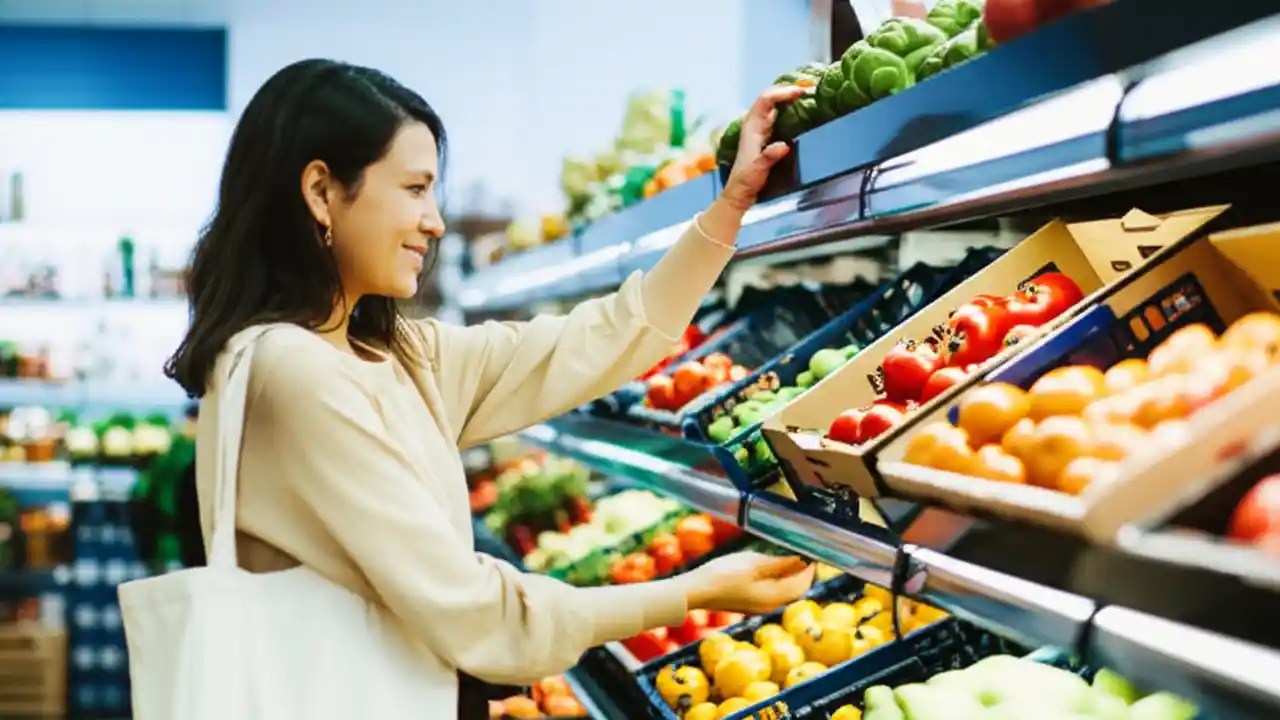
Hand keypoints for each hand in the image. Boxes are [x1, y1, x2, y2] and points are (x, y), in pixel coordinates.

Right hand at [681, 552, 814, 613]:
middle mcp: (770, 606)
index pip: (802, 584)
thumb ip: (781, 564)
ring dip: (789, 576)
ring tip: (787, 557)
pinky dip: (776, 580)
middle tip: (801, 551)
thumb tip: (804, 560)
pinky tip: (768, 568)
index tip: (811, 551)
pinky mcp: (749, 603)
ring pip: (784, 592)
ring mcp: (759, 606)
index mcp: (774, 597)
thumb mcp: (754, 564)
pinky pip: (772, 593)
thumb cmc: (723, 575)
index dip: (809, 567)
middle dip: (801, 572)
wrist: (695, 592)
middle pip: (795, 590)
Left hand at [720, 85, 807, 211]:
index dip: (783, 92)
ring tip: (809, 95)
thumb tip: (783, 146)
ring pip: (775, 106)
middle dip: (788, 90)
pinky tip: (802, 111)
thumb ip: (768, 158)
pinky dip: (790, 109)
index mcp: (752, 127)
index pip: (766, 100)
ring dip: (790, 98)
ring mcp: (761, 129)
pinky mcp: (767, 136)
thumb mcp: (757, 171)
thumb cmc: (746, 181)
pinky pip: (779, 116)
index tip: (801, 92)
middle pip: (771, 97)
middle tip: (810, 88)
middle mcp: (755, 124)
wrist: (740, 193)